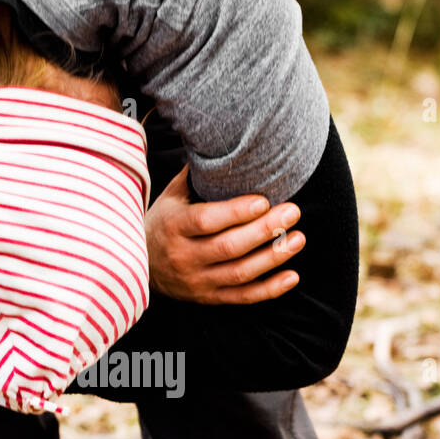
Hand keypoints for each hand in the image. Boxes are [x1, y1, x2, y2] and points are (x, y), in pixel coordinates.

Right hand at [145, 167, 305, 303]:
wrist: (141, 266)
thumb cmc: (163, 223)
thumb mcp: (171, 197)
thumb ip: (196, 176)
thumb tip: (222, 140)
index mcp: (175, 227)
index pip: (206, 221)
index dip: (237, 212)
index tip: (264, 200)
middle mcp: (185, 257)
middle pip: (229, 247)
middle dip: (264, 230)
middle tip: (292, 212)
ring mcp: (198, 281)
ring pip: (240, 273)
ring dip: (272, 257)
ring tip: (298, 239)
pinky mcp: (209, 298)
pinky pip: (242, 298)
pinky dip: (269, 290)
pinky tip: (292, 276)